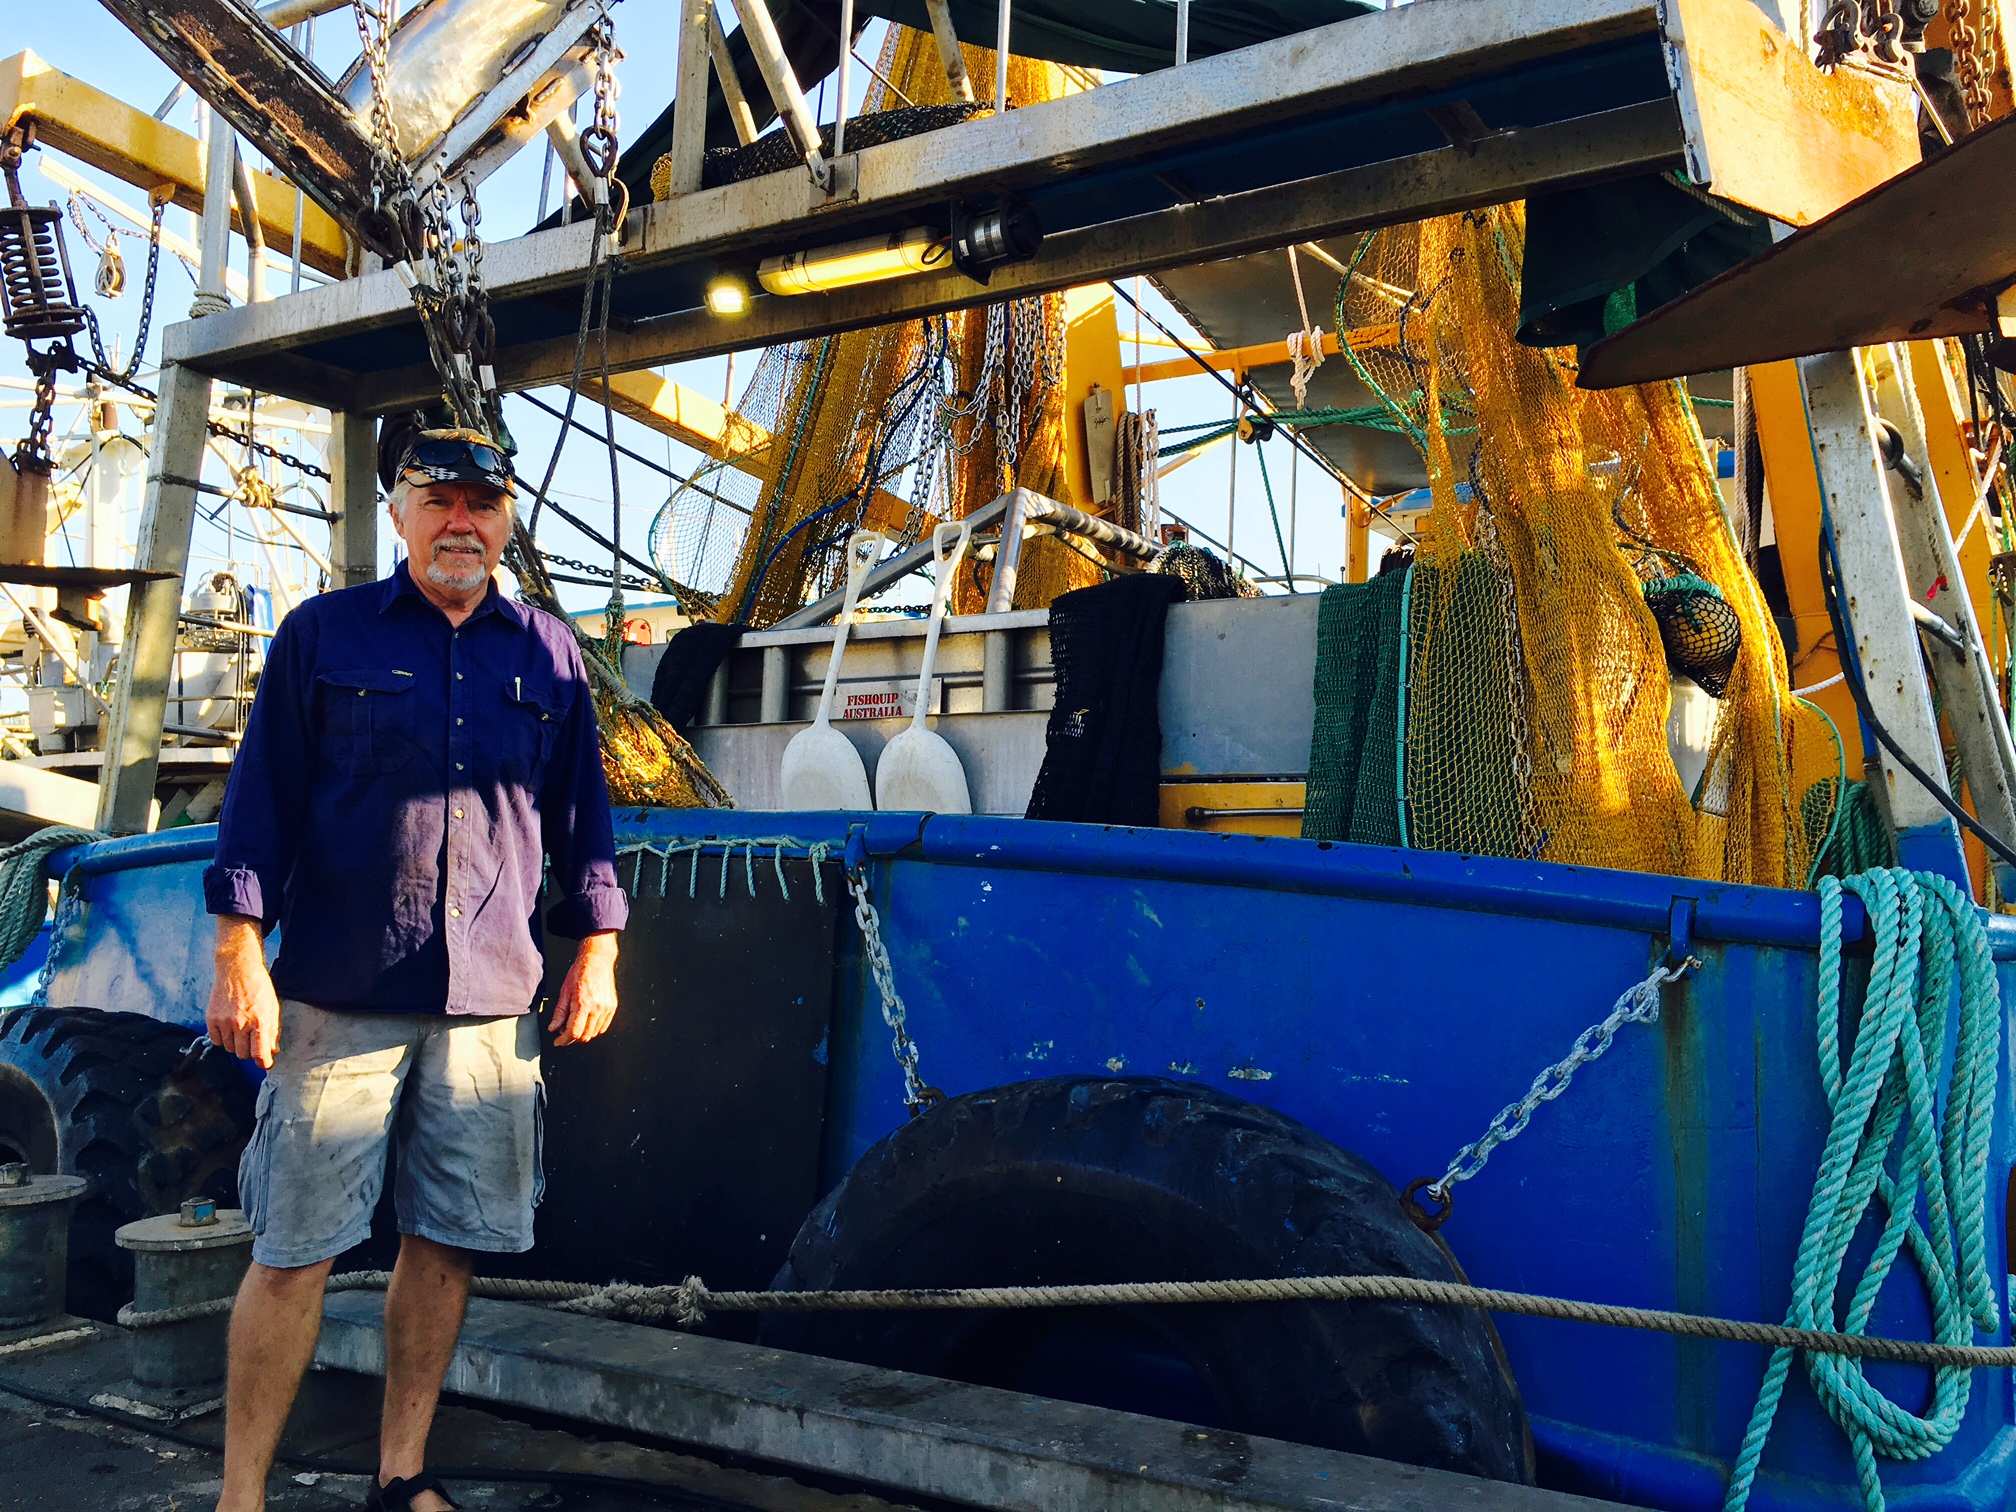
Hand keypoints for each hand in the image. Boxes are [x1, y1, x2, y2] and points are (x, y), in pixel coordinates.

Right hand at [209, 915, 279, 1067]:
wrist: (237, 969)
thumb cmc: (258, 988)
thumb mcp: (272, 1008)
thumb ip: (272, 1031)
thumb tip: (272, 1052)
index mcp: (260, 1021)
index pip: (260, 1053)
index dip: (263, 1063)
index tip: (264, 1064)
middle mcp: (241, 1023)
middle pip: (243, 1054)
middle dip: (249, 1051)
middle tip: (252, 1040)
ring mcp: (224, 1021)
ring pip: (229, 1049)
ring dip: (236, 1044)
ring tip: (241, 1029)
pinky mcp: (211, 1018)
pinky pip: (216, 1041)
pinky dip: (223, 1038)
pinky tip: (229, 1027)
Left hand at [548, 932, 618, 1046]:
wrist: (597, 960)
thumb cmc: (579, 972)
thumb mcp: (564, 992)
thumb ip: (559, 1013)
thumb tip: (553, 1028)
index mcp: (583, 1004)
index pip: (574, 1032)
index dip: (563, 1040)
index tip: (557, 1041)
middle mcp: (597, 1008)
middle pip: (584, 1036)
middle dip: (572, 1038)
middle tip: (563, 1033)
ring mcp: (607, 1008)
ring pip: (594, 1033)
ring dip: (583, 1034)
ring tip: (574, 1025)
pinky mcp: (612, 1007)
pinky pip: (603, 1027)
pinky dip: (593, 1029)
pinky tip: (585, 1021)